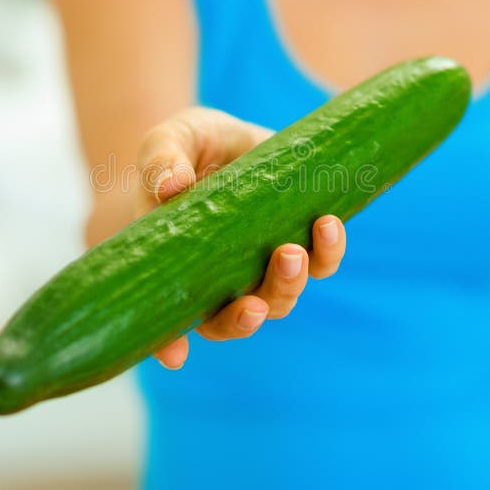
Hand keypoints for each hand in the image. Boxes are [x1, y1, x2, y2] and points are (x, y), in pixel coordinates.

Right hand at [135, 106, 345, 369]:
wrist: (233, 135)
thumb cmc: (188, 146)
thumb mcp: (170, 141)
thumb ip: (161, 160)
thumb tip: (170, 186)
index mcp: (178, 265)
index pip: (170, 316)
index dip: (168, 342)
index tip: (176, 355)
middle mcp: (221, 278)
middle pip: (234, 320)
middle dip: (245, 318)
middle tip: (254, 302)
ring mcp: (262, 264)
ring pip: (280, 298)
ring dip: (288, 285)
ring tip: (292, 251)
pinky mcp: (299, 240)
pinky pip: (320, 261)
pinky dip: (327, 251)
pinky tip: (328, 224)